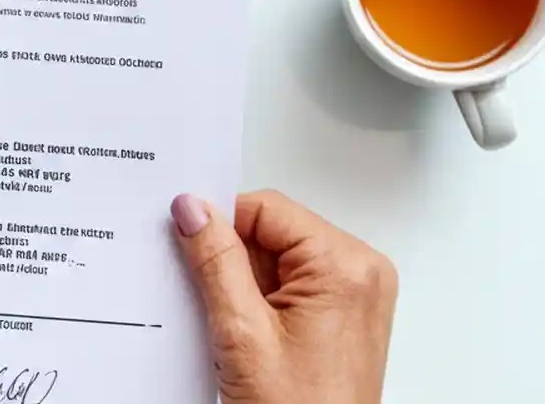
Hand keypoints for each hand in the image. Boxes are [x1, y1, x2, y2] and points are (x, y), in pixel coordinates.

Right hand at [170, 190, 397, 403]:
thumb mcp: (241, 332)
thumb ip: (215, 260)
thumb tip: (192, 208)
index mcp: (345, 266)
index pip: (266, 208)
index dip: (220, 223)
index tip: (184, 241)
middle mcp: (359, 273)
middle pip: (271, 231)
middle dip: (231, 259)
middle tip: (210, 301)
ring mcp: (353, 296)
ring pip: (275, 259)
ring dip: (241, 284)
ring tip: (233, 329)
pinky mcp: (340, 316)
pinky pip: (287, 285)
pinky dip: (257, 302)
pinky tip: (244, 335)